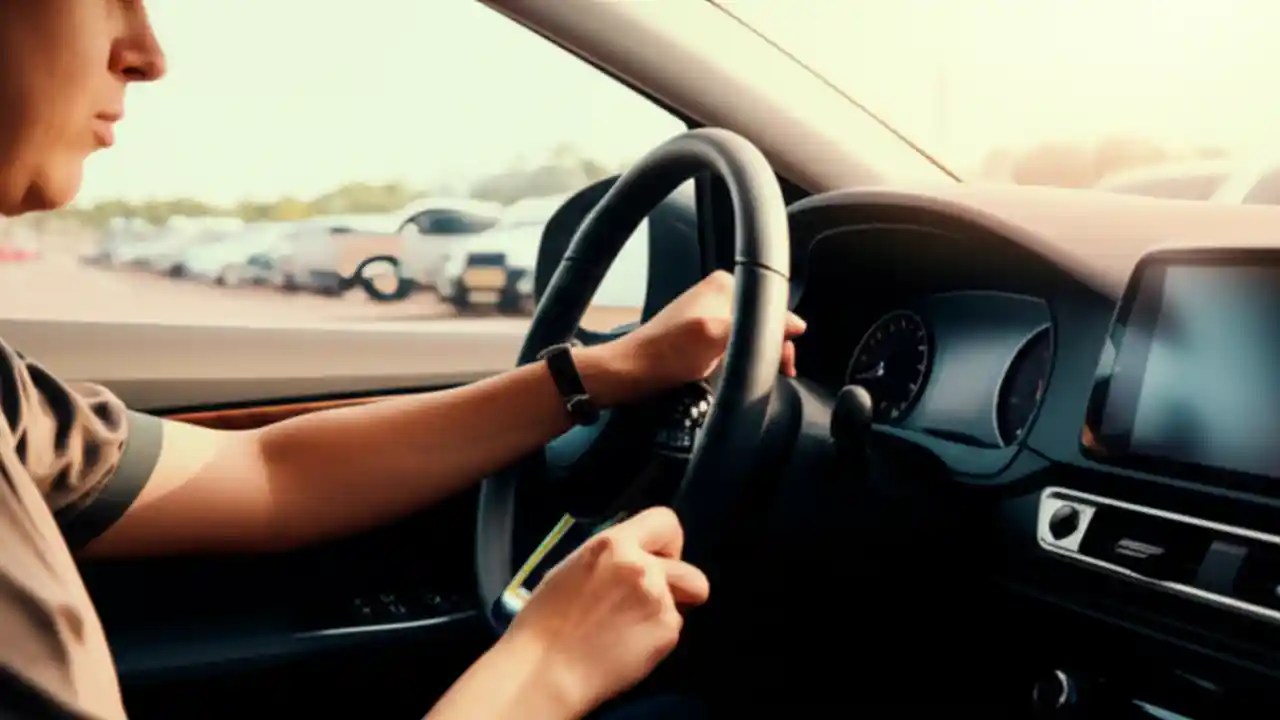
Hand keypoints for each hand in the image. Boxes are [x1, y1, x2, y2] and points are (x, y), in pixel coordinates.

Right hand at [499, 507, 709, 716]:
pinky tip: (625, 647)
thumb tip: (635, 558)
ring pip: (681, 604)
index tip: (656, 559)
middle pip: (690, 571)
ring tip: (626, 628)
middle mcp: (642, 568)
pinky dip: (654, 637)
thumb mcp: (573, 567)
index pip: (666, 521)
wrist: (545, 670)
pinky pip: (672, 629)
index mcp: (614, 544)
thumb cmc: (545, 622)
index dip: (667, 543)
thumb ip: (612, 557)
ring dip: (663, 612)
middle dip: (677, 586)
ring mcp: (658, 601)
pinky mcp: (666, 633)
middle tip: (645, 601)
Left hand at [595, 270, 806, 402]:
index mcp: (724, 284)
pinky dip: (742, 360)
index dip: (782, 333)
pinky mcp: (703, 338)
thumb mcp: (718, 334)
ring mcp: (711, 316)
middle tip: (780, 373)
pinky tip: (742, 373)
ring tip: (763, 376)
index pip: (770, 304)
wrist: (632, 373)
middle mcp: (719, 295)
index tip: (785, 363)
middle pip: (762, 320)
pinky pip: (735, 346)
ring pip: (750, 335)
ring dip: (758, 355)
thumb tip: (798, 325)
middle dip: (772, 346)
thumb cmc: (670, 352)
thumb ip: (757, 325)